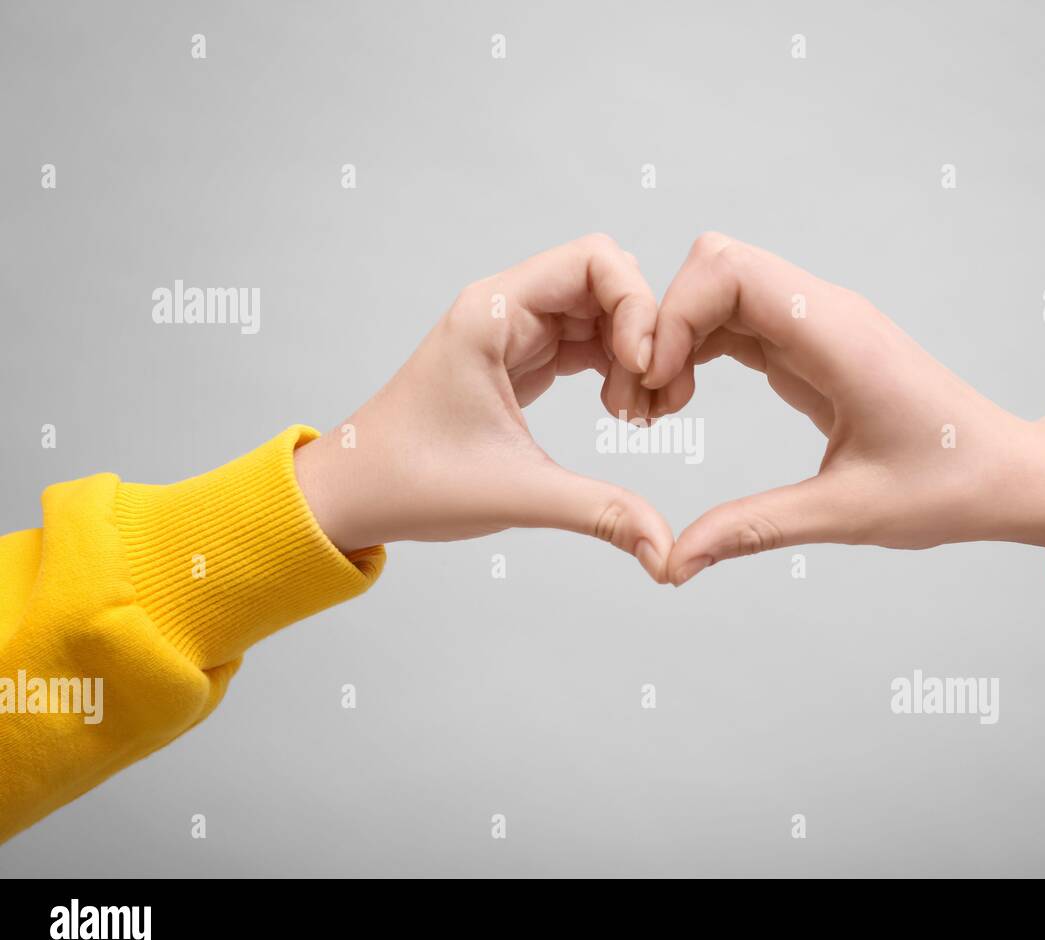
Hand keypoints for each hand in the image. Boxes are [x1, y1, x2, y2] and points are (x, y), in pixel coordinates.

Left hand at [293, 234, 677, 581]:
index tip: (642, 366)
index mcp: (492, 312)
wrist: (353, 496)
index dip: (636, 305)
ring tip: (636, 413)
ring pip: (601, 313)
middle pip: (606, 281)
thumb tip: (666, 550)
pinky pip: (586, 343)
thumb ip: (600, 512)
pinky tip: (620, 412)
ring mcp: (513, 332)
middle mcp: (504, 309)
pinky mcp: (520, 360)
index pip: (594, 260)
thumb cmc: (409, 481)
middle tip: (651, 396)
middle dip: (644, 332)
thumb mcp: (515, 494)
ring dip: (633, 354)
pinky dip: (615, 369)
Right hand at [643, 233, 1044, 585]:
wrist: (1009, 474)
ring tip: (660, 406)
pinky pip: (740, 321)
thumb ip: (753, 529)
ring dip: (678, 336)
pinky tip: (686, 399)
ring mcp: (820, 324)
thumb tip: (675, 561)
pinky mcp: (814, 346)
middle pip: (716, 265)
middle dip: (664, 321)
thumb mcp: (847, 513)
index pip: (729, 269)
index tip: (654, 383)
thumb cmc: (950, 486)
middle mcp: (826, 313)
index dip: (673, 314)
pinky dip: (701, 349)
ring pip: (722, 289)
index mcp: (838, 336)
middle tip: (647, 398)